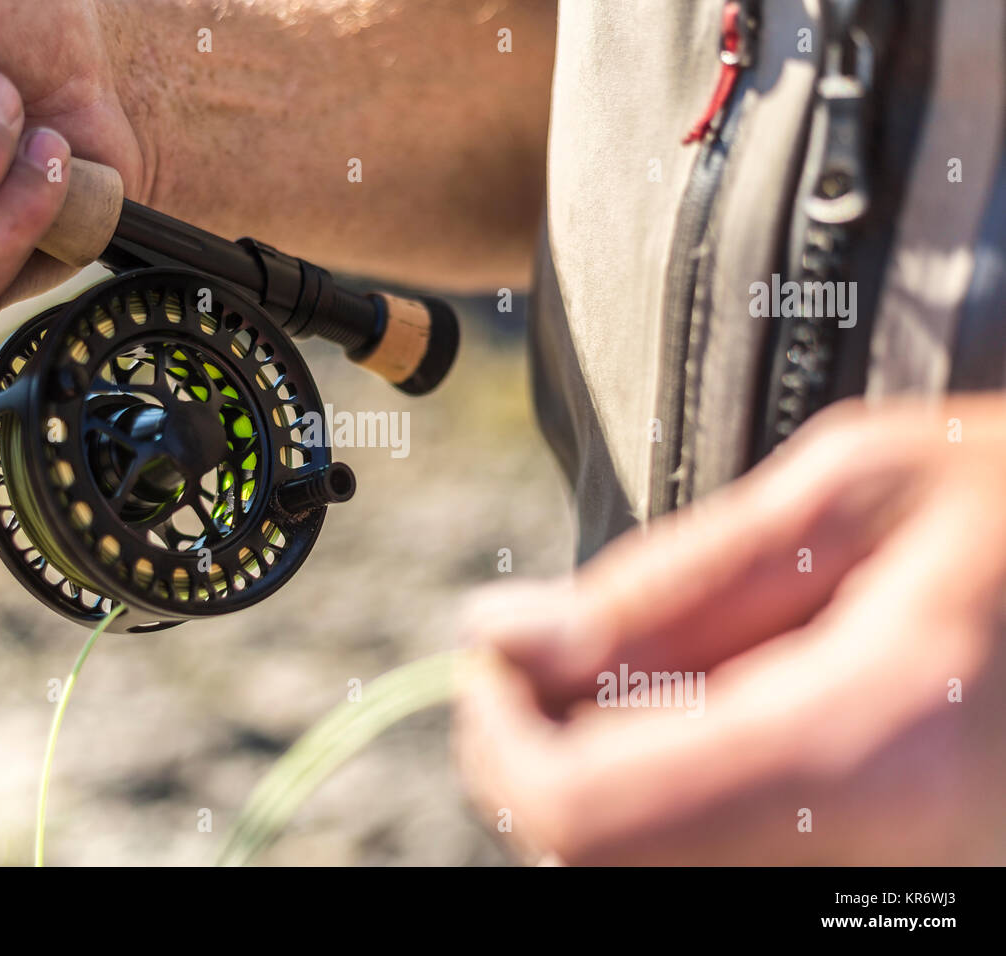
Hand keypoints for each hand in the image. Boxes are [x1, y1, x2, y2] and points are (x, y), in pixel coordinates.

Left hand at [455, 396, 1005, 863]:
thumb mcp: (849, 495)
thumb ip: (664, 582)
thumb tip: (498, 632)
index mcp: (869, 745)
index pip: (588, 812)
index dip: (498, 734)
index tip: (492, 652)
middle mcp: (889, 864)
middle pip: (607, 860)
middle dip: (534, 754)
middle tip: (539, 653)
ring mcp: (900, 891)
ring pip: (658, 868)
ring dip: (594, 773)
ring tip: (628, 667)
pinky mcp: (899, 882)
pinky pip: (722, 857)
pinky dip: (666, 791)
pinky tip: (696, 709)